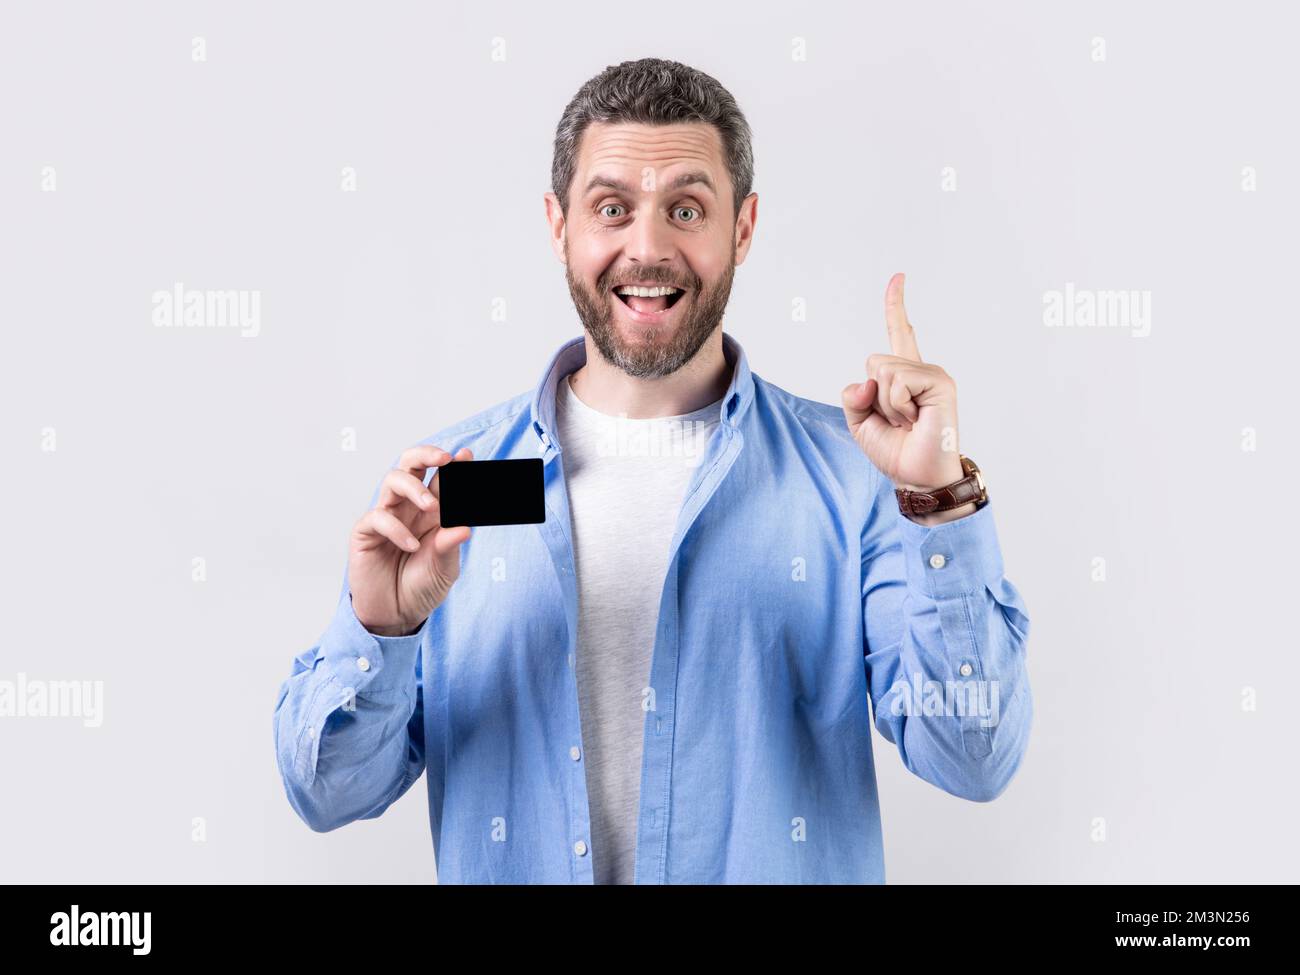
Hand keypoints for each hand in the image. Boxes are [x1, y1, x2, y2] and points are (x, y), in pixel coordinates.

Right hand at [349, 444, 474, 636]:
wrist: (397, 615)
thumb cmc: (421, 587)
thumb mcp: (445, 568)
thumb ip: (451, 546)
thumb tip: (465, 527)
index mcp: (431, 512)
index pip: (440, 479)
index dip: (453, 466)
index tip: (468, 456)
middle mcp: (408, 508)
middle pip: (410, 465)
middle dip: (427, 454)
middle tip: (445, 459)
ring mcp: (386, 517)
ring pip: (393, 480)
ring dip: (415, 487)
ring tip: (432, 506)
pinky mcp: (366, 532)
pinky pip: (378, 517)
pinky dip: (396, 528)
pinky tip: (411, 546)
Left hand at [841, 273, 965, 495]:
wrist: (916, 475)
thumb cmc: (895, 450)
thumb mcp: (860, 422)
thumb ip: (853, 396)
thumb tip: (866, 380)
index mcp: (903, 375)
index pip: (899, 333)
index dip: (895, 305)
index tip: (898, 278)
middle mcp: (920, 369)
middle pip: (873, 362)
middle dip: (873, 397)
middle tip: (897, 421)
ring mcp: (932, 373)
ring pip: (883, 371)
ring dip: (886, 405)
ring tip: (907, 422)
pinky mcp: (940, 382)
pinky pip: (897, 381)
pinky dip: (897, 405)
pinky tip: (915, 419)